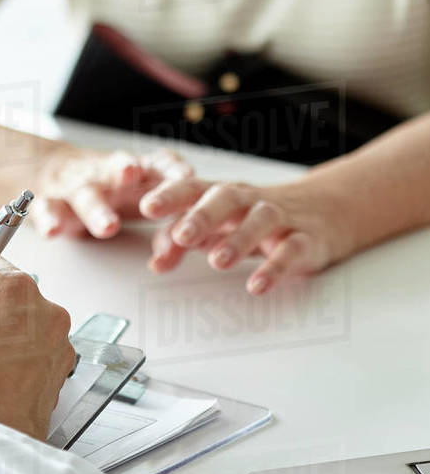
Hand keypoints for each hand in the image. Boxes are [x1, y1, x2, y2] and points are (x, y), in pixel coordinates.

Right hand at [33, 146, 193, 239]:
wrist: (61, 173)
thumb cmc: (114, 186)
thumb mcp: (144, 191)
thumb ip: (167, 216)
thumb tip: (186, 246)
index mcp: (136, 169)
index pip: (157, 162)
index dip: (171, 169)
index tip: (187, 178)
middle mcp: (108, 173)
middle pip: (117, 170)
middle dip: (125, 172)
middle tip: (133, 176)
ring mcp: (79, 187)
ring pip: (86, 194)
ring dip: (98, 209)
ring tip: (109, 226)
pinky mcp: (53, 203)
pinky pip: (48, 209)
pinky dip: (49, 219)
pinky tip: (53, 231)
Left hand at [140, 175, 352, 293]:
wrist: (325, 209)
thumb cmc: (255, 218)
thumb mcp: (216, 228)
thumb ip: (180, 245)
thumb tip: (154, 262)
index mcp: (222, 195)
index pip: (194, 188)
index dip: (171, 195)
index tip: (147, 207)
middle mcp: (249, 201)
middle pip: (227, 199)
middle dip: (203, 216)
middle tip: (181, 235)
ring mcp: (280, 218)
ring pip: (260, 220)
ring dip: (238, 239)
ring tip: (216, 262)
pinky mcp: (306, 240)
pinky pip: (291, 250)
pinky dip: (275, 267)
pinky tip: (257, 285)